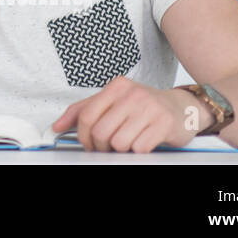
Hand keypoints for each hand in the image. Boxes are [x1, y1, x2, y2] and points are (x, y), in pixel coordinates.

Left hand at [51, 77, 199, 152]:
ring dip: (121, 150)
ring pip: (119, 142)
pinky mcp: (164, 124)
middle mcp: (132, 94)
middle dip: (101, 147)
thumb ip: (83, 111)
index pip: (87, 115)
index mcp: (117, 86)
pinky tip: (143, 142)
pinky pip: (139, 148)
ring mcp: (150, 108)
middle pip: (101, 132)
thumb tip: (56, 126)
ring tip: (128, 142)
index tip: (88, 144)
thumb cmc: (143, 107)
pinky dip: (138, 151)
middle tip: (108, 147)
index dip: (83, 136)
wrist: (181, 108)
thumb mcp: (113, 102)